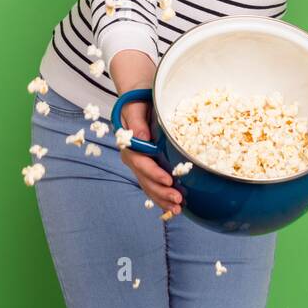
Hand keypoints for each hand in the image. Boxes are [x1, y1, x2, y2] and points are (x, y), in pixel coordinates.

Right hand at [116, 89, 181, 216]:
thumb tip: (141, 137)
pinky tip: (174, 206)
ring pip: (149, 186)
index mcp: (129, 145)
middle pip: (145, 180)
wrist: (138, 99)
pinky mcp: (149, 166)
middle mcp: (134, 157)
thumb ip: (137, 121)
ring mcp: (141, 164)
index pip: (141, 163)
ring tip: (178, 209)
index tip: (168, 180)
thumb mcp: (136, 106)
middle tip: (178, 201)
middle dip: (161, 192)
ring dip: (162, 199)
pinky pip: (154, 184)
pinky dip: (162, 196)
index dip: (154, 173)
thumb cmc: (138, 100)